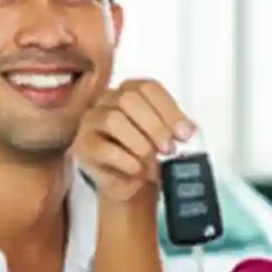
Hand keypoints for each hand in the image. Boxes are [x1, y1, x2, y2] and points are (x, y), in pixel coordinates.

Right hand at [72, 78, 196, 203]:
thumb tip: (189, 132)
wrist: (130, 183)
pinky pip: (104, 148)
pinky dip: (127, 161)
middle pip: (128, 99)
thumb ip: (176, 131)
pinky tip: (138, 171)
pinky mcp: (82, 147)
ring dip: (140, 144)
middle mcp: (108, 100)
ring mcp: (91, 122)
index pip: (148, 88)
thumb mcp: (166, 139)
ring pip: (113, 119)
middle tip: (169, 149)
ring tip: (153, 162)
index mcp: (131, 91)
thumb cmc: (148, 156)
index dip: (168, 109)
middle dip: (154, 126)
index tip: (185, 133)